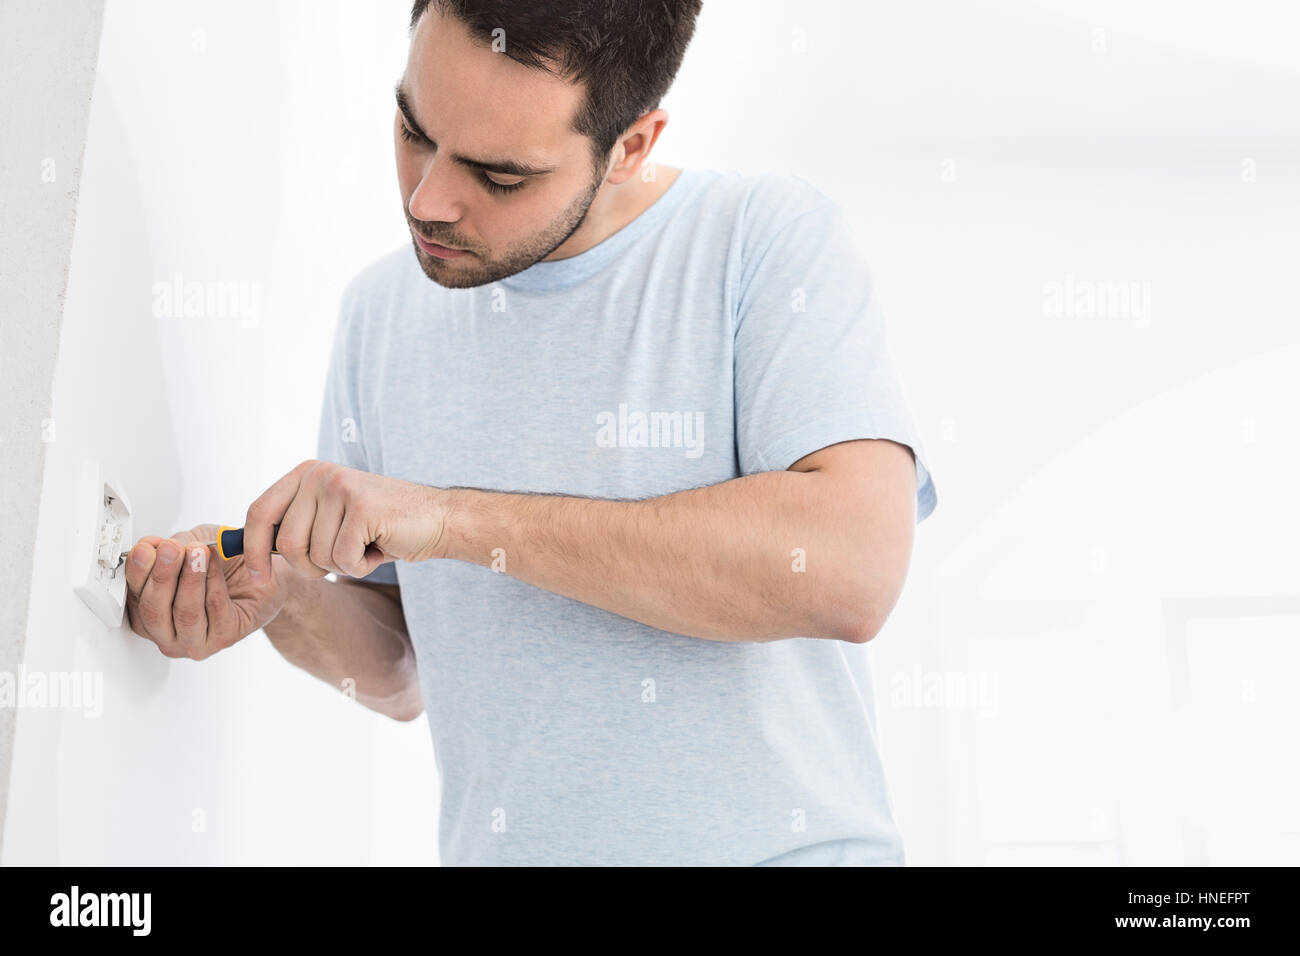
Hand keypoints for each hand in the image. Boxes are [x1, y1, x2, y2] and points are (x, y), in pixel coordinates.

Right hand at [124, 523, 289, 659]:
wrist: (264, 575)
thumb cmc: (224, 563)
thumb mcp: (192, 544)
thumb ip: (171, 546)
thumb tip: (153, 547)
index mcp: (148, 610)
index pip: (133, 595)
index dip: (137, 571)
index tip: (147, 548)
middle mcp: (166, 632)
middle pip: (154, 610)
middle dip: (162, 576)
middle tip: (172, 550)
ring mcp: (194, 640)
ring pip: (185, 613)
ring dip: (190, 579)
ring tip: (198, 553)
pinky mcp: (224, 638)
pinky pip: (215, 609)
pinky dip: (214, 582)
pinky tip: (215, 564)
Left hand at [240, 460, 451, 581]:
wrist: (437, 519)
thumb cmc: (381, 527)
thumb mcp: (329, 519)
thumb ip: (294, 525)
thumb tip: (244, 549)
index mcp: (305, 474)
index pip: (259, 513)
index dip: (253, 551)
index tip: (260, 578)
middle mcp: (319, 474)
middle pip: (287, 544)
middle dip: (312, 567)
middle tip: (342, 559)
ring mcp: (341, 488)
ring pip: (316, 556)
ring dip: (343, 566)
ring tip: (366, 547)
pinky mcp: (363, 507)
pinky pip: (343, 559)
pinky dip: (362, 567)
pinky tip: (380, 549)